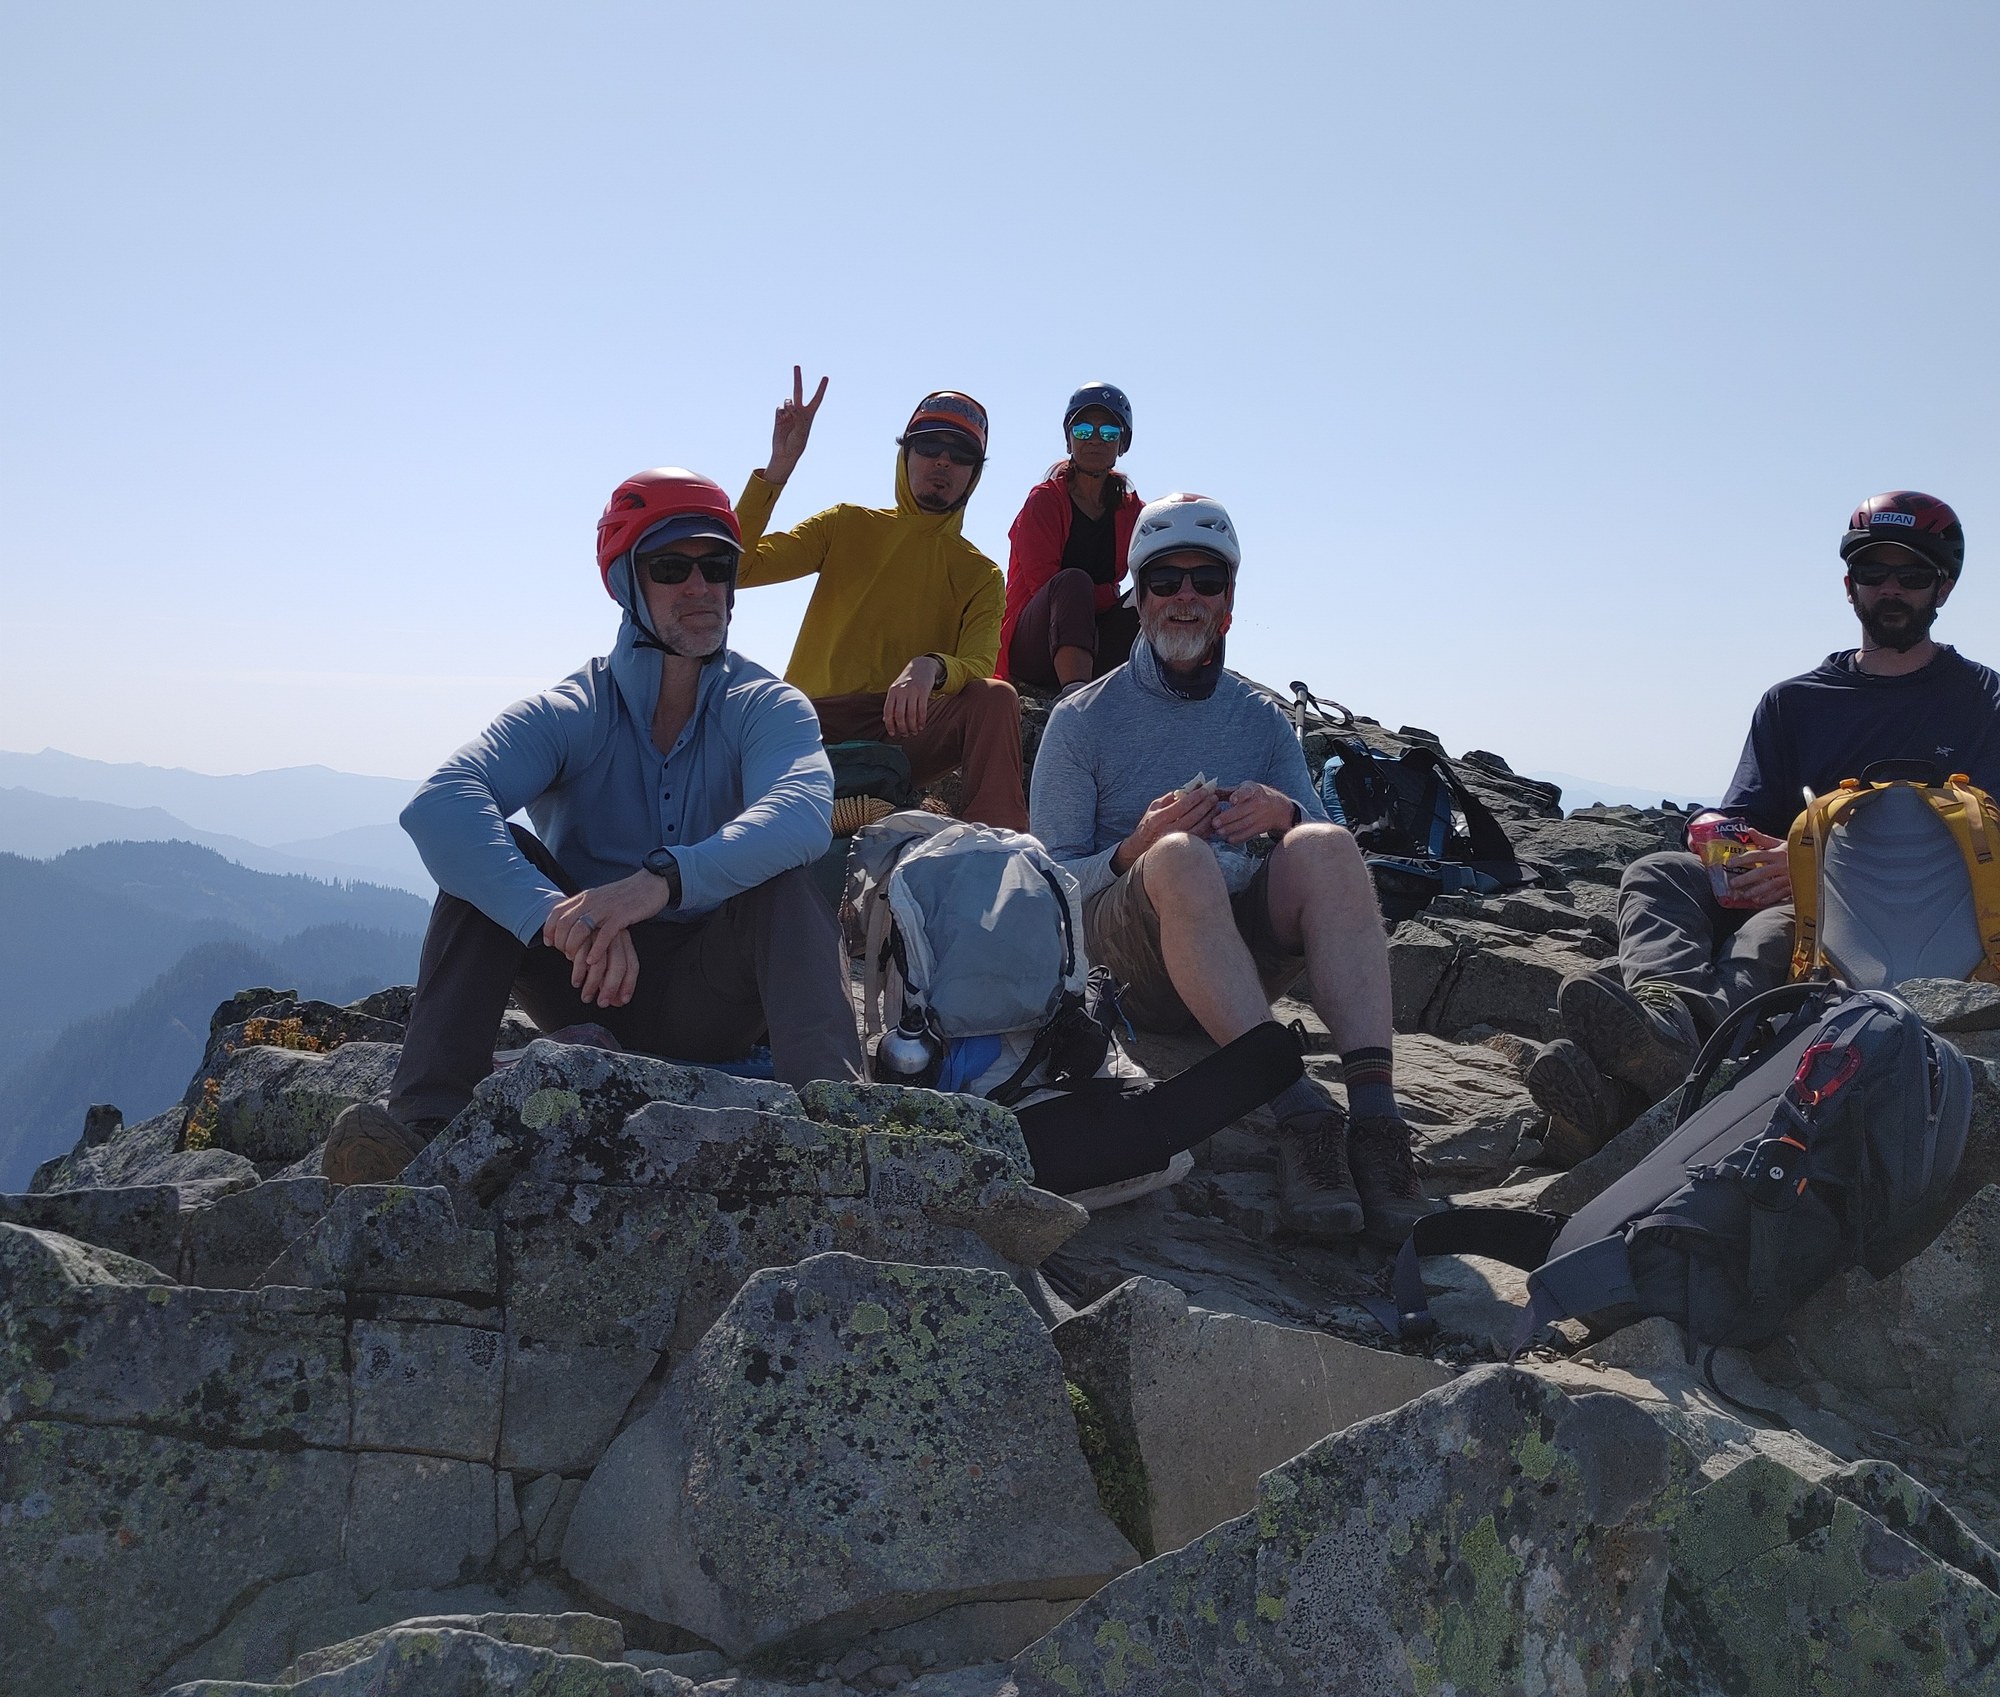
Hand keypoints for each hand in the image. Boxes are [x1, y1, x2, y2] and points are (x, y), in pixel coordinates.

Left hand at [542, 872, 674, 1005]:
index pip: (557, 911)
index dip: (549, 928)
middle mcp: (592, 901)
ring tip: (577, 961)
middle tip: (565, 955)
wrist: (651, 884)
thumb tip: (572, 925)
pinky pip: (604, 934)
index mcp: (585, 897)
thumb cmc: (626, 896)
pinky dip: (596, 949)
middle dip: (561, 942)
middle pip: (565, 922)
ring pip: (580, 928)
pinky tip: (593, 961)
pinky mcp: (621, 916)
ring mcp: (606, 908)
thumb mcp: (600, 899)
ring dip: (574, 947)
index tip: (549, 944)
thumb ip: (586, 909)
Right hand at [764, 364, 827, 486]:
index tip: (826, 377)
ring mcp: (788, 413)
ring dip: (788, 404)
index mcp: (809, 414)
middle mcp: (799, 411)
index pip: (817, 398)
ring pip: (787, 400)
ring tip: (789, 412)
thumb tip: (789, 403)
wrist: (785, 452)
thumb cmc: (797, 444)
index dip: (821, 388)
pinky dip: (781, 413)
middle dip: (797, 378)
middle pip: (798, 391)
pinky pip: (779, 408)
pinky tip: (781, 420)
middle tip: (796, 365)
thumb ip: (797, 415)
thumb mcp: (801, 430)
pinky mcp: (779, 416)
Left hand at [883, 655, 942, 737]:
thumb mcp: (896, 689)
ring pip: (912, 714)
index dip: (889, 725)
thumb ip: (891, 703)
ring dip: (913, 727)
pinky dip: (922, 721)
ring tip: (914, 732)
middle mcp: (901, 691)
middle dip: (903, 728)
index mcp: (892, 692)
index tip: (892, 734)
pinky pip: (922, 710)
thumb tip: (886, 720)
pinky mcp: (924, 692)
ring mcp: (913, 691)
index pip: (888, 711)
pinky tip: (921, 726)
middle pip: (900, 715)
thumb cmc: (907, 681)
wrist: (921, 666)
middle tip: (905, 734)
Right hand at [1112, 785, 1221, 873]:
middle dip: (1206, 805)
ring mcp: (1176, 841)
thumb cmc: (1150, 823)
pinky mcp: (1183, 848)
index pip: (1182, 805)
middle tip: (1214, 797)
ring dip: (1210, 816)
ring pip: (1199, 827)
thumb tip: (1187, 790)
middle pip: (1193, 816)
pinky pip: (1201, 837)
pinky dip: (1209, 828)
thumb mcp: (1154, 807)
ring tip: (1216, 808)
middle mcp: (1168, 831)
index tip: (1205, 790)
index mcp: (1159, 819)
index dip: (1196, 797)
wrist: (1143, 847)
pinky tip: (1212, 820)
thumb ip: (1169, 798)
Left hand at [1213, 781, 1297, 844]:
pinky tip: (1228, 838)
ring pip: (1244, 824)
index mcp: (1252, 790)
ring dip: (1230, 829)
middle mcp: (1258, 803)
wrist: (1278, 808)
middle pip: (1242, 811)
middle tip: (1214, 823)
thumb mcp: (1244, 789)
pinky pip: (1249, 834)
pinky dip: (1238, 837)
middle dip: (1228, 818)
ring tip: (1218, 832)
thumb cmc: (1254, 796)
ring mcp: (1261, 816)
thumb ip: (1226, 791)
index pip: (1246, 792)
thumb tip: (1207, 792)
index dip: (1239, 796)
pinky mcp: (1261, 828)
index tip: (1232, 800)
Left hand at [1726, 830, 1791, 908]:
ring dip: (1757, 891)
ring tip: (1745, 895)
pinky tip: (1760, 902)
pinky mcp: (1796, 885)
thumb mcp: (1782, 843)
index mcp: (1778, 852)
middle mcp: (1783, 864)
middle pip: (1761, 872)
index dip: (1742, 859)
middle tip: (1732, 884)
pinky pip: (1782, 893)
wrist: (1819, 858)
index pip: (1756, 855)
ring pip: (1771, 885)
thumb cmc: (1797, 851)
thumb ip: (1765, 839)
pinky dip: (1770, 898)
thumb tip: (1749, 830)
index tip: (1729, 863)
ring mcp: (1790, 876)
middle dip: (1746, 879)